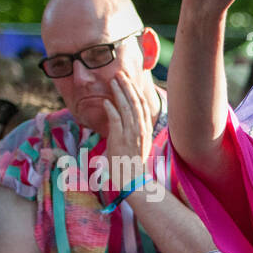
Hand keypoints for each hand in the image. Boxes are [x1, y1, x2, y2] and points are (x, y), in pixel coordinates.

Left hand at [102, 68, 156, 189]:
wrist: (132, 178)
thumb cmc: (131, 162)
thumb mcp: (138, 143)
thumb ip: (134, 129)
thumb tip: (127, 117)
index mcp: (145, 129)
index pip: (142, 104)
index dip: (135, 90)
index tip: (128, 79)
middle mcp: (140, 129)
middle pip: (135, 102)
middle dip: (127, 86)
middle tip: (119, 73)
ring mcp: (131, 134)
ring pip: (126, 108)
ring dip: (119, 93)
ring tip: (113, 81)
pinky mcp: (121, 140)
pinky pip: (116, 121)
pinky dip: (112, 110)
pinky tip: (106, 101)